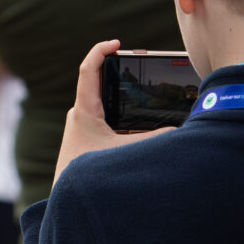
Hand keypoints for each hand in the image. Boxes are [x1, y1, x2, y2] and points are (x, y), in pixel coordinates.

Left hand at [55, 39, 172, 179]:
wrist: (67, 199)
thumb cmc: (88, 175)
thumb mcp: (123, 154)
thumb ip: (150, 142)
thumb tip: (176, 132)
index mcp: (84, 111)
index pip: (88, 70)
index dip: (101, 51)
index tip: (117, 44)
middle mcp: (79, 115)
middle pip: (97, 81)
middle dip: (115, 69)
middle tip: (135, 62)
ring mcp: (81, 126)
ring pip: (100, 100)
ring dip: (116, 91)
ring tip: (137, 83)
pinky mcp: (85, 138)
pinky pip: (101, 115)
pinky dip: (116, 110)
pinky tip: (131, 115)